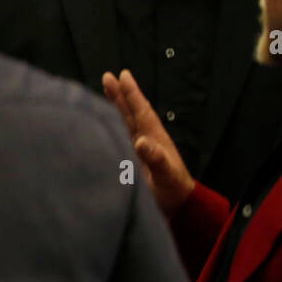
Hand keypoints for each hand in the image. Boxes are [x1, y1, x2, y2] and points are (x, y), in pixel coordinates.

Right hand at [101, 69, 194, 216]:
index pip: (141, 111)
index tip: (122, 75)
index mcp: (154, 138)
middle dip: (120, 94)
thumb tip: (141, 141)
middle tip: (108, 76)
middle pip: (131, 111)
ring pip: (124, 120)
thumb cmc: (172, 190)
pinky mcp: (132, 157)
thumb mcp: (166, 174)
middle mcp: (145, 138)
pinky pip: (120, 134)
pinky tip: (104, 120)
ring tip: (106, 90)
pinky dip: (112, 123)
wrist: (176, 205)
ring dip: (116, 105)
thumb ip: (155, 158)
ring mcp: (139, 147)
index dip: (131, 94)